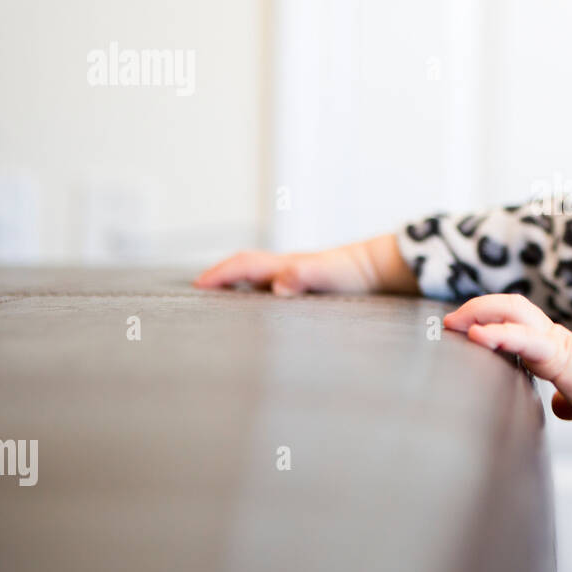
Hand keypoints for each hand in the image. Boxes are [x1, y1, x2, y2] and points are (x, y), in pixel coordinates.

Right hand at [192, 243, 379, 295]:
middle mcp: (285, 268)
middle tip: (196, 293)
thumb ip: (305, 275)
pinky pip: (268, 286)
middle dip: (219, 277)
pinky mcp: (301, 286)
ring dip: (233, 284)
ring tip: (214, 301)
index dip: (219, 274)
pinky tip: (253, 307)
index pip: (244, 264)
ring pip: (254, 276)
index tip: (198, 286)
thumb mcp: (331, 274)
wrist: (375, 267)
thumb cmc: (353, 272)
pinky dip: (252, 292)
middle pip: (243, 268)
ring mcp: (292, 275)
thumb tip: (279, 284)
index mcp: (285, 265)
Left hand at [443, 294, 571, 427]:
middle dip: (477, 309)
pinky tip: (478, 336)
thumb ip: (569, 400)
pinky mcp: (561, 356)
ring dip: (481, 312)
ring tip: (455, 322)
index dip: (488, 317)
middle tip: (449, 322)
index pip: (516, 319)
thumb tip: (560, 407)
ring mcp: (557, 343)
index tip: (461, 328)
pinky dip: (499, 334)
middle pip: (511, 305)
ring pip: (514, 310)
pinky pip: (525, 339)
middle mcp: (554, 337)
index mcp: (555, 347)